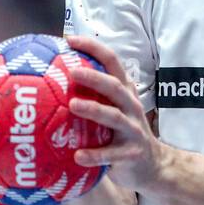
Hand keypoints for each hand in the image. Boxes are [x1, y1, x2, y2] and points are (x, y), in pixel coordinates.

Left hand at [64, 35, 169, 191]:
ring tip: (72, 106)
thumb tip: (51, 83)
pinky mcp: (131, 153)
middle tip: (73, 71)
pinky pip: (111, 155)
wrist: (152, 164)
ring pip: (114, 117)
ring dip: (93, 109)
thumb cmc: (122, 132)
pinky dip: (94, 155)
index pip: (113, 62)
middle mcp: (131, 106)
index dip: (94, 48)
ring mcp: (133, 130)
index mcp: (125, 92)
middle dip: (96, 77)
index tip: (70, 40)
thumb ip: (93, 96)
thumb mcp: (114, 109)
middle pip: (116, 87)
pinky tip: (77, 156)